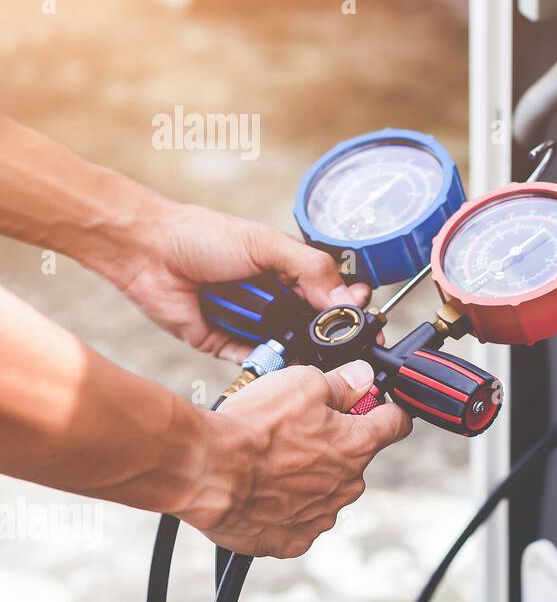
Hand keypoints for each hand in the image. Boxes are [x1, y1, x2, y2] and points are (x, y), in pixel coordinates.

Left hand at [109, 202, 369, 362]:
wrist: (147, 252)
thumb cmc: (203, 236)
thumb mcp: (266, 244)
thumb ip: (310, 268)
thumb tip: (346, 297)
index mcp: (289, 270)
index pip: (332, 292)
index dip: (349, 306)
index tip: (364, 318)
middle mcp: (274, 299)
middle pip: (315, 325)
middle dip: (330, 335)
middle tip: (344, 342)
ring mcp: (252, 323)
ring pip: (289, 346)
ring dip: (301, 351)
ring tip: (314, 354)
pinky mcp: (227, 343)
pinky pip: (256, 361)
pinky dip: (269, 364)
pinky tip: (282, 364)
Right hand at [181, 359, 412, 557]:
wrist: (206, 470)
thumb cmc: (253, 427)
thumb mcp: (303, 383)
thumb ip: (342, 382)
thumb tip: (363, 378)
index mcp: (358, 445)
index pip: (396, 424)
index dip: (385, 410)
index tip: (374, 406)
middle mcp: (348, 485)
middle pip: (354, 458)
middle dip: (334, 443)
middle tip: (297, 431)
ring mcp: (321, 516)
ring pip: (326, 490)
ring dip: (308, 477)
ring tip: (270, 462)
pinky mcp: (293, 541)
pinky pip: (299, 521)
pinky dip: (285, 508)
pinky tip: (262, 491)